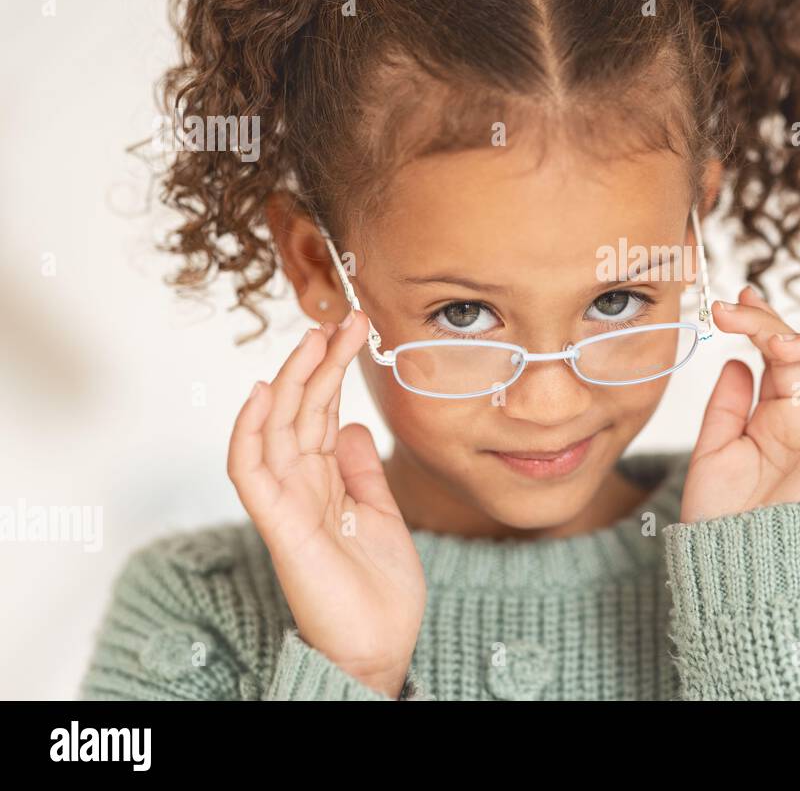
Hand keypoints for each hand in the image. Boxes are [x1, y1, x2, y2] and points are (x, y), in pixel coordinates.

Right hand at [227, 312, 426, 697]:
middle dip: (318, 364)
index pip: (322, 415)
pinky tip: (265, 393)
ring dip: (292, 381)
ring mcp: (287, 503)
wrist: (378, 645)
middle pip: (301, 413)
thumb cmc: (378, 590)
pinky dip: (252, 432)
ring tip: (311, 338)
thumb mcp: (380, 514)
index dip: (333, 372)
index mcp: (325, 483)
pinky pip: (252, 473)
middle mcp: (301, 486)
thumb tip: (356, 426)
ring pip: (278, 430)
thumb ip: (363, 470)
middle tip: (342, 321)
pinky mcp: (280, 525)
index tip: (356, 332)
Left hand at [683, 285, 799, 523]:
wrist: (726, 558)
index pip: (781, 357)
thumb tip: (739, 360)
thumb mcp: (712, 448)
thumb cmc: (719, 515)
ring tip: (775, 341)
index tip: (737, 300)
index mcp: (776, 416)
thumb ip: (726, 404)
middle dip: (775, 325)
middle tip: (739, 308)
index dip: (763, 324)